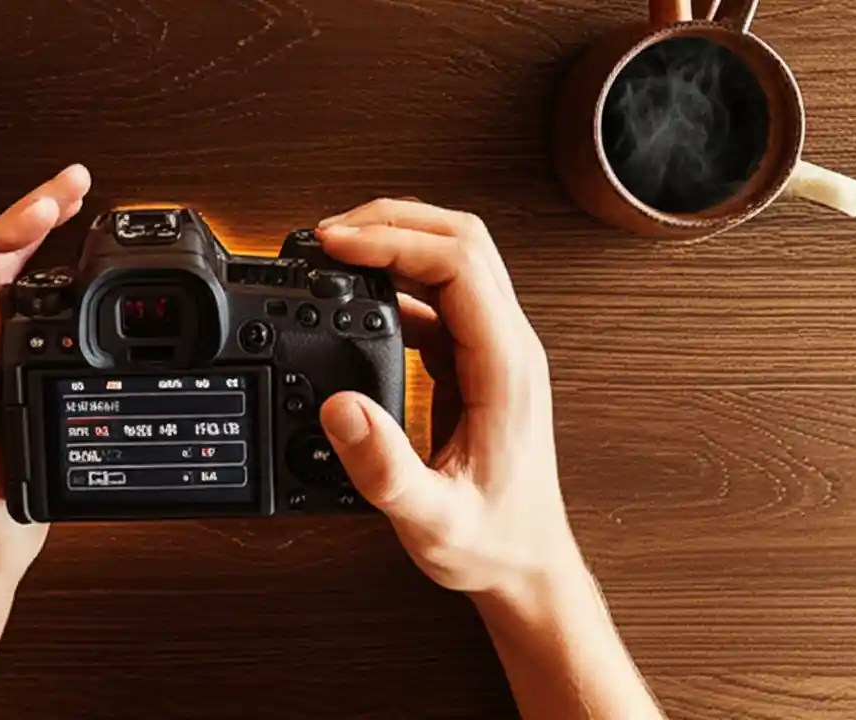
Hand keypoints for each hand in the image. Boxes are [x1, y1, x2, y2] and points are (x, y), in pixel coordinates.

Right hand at [315, 200, 582, 607]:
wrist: (525, 565)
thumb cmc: (494, 542)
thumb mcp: (433, 519)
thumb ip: (384, 467)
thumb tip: (339, 408)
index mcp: (505, 366)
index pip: (458, 262)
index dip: (395, 238)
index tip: (338, 245)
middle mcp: (506, 346)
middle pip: (459, 240)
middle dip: (391, 221)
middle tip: (330, 235)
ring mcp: (492, 350)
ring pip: (449, 260)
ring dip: (393, 244)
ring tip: (336, 255)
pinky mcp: (473, 362)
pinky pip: (434, 298)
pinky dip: (392, 283)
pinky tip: (356, 301)